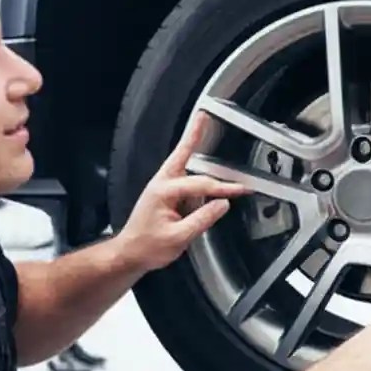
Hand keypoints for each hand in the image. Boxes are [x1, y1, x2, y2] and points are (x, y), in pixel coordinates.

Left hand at [117, 113, 248, 271]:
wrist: (129, 254)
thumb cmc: (148, 247)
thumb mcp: (178, 237)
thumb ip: (202, 219)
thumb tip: (222, 205)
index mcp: (163, 191)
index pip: (200, 185)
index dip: (223, 187)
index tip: (241, 189)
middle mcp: (161, 183)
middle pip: (181, 154)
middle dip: (194, 135)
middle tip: (203, 116)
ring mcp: (162, 187)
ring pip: (182, 164)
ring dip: (193, 147)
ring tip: (203, 126)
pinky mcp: (165, 194)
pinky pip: (184, 180)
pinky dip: (195, 174)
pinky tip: (203, 176)